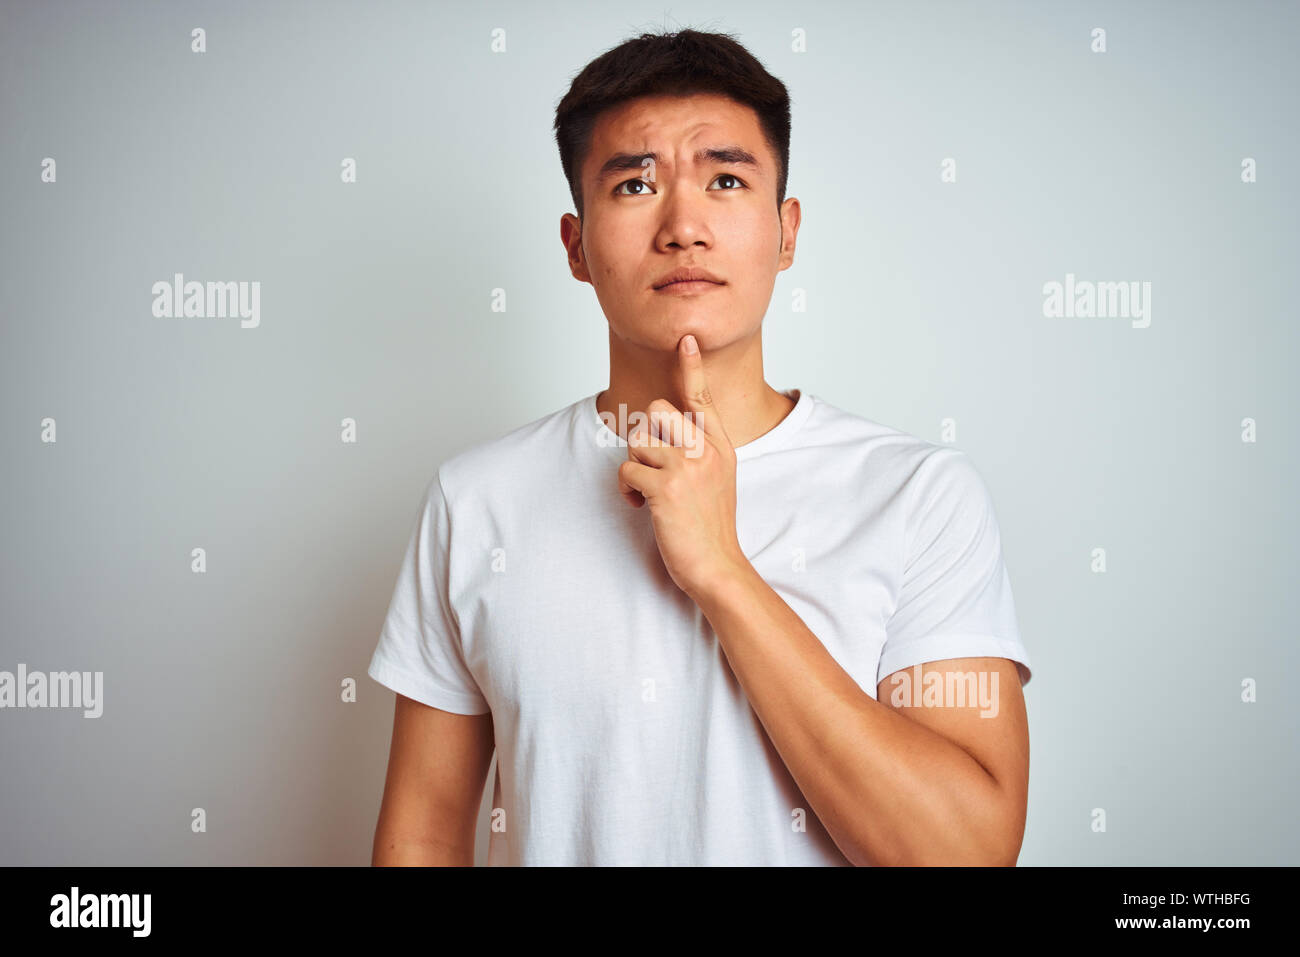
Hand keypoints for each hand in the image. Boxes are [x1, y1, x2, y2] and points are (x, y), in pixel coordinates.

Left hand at [617, 334, 748, 598]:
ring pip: (637, 439)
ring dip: (634, 466)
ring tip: (648, 491)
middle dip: (645, 436)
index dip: (691, 368)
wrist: (717, 565)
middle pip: (657, 411)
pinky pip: (626, 469)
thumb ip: (701, 451)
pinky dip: (626, 489)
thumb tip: (665, 432)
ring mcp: (688, 467)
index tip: (686, 340)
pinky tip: (640, 506)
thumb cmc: (711, 526)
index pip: (702, 398)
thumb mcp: (719, 479)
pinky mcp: (666, 486)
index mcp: (721, 447)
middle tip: (653, 467)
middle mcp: (706, 450)